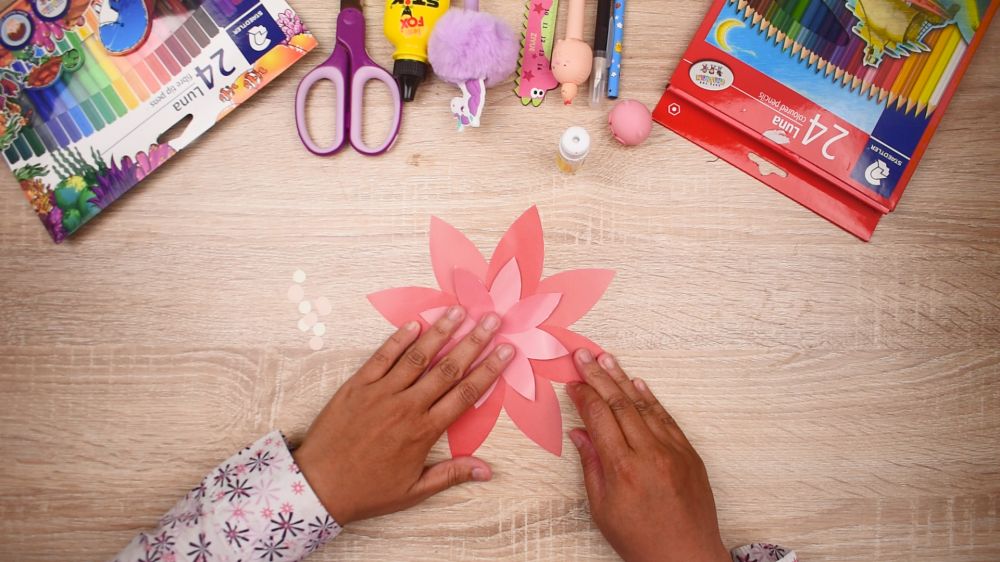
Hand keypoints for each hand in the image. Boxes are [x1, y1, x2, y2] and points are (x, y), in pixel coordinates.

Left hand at [292, 305, 513, 524]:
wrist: (318, 486)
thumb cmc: (367, 491)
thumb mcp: (413, 491)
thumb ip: (451, 475)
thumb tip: (487, 471)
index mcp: (424, 431)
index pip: (465, 394)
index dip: (489, 370)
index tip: (506, 351)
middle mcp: (406, 407)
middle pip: (448, 368)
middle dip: (474, 342)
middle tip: (492, 319)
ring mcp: (381, 393)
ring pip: (418, 356)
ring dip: (441, 332)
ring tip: (459, 311)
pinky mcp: (357, 386)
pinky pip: (382, 357)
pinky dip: (399, 339)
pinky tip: (414, 323)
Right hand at [566, 349, 728, 561]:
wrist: (686, 557)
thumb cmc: (641, 540)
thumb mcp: (602, 509)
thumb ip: (591, 465)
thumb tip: (579, 433)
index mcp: (623, 468)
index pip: (599, 417)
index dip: (583, 396)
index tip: (572, 383)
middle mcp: (649, 454)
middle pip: (619, 403)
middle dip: (598, 376)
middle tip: (582, 355)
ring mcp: (672, 451)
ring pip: (643, 405)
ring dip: (622, 379)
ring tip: (606, 358)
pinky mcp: (689, 454)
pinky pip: (666, 418)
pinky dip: (650, 399)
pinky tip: (637, 383)